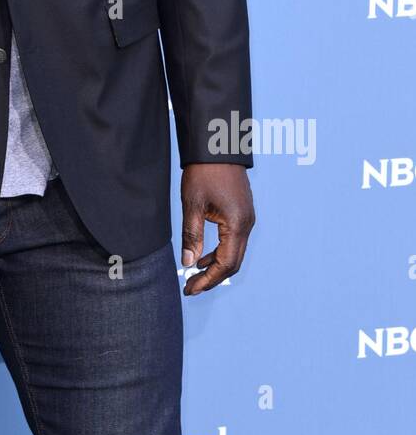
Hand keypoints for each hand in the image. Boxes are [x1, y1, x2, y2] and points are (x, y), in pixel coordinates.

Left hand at [180, 165, 254, 295]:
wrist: (218, 145)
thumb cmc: (204, 172)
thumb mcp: (193, 204)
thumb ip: (191, 236)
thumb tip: (188, 264)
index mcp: (237, 224)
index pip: (225, 264)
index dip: (208, 280)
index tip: (190, 289)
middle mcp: (247, 224)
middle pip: (233, 263)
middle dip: (212, 278)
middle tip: (190, 287)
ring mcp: (247, 219)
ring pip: (234, 253)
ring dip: (216, 267)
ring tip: (194, 275)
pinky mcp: (242, 213)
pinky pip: (234, 241)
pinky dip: (219, 252)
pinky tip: (203, 256)